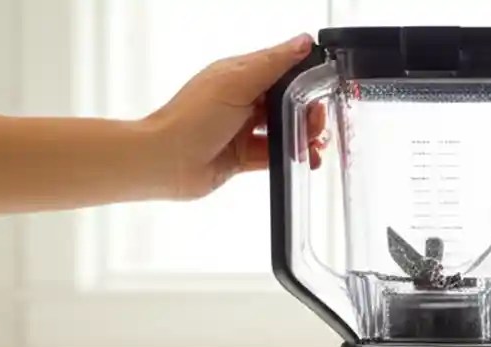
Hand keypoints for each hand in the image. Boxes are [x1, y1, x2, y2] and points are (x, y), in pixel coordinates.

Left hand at [144, 33, 328, 200]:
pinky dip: (295, 156)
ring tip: (316, 144)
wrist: (166, 161)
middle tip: (317, 122)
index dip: (307, 78)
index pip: (283, 70)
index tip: (325, 89)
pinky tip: (307, 158)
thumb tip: (303, 41)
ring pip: (286, 129)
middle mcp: (243, 100)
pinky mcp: (244, 156)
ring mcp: (244, 129)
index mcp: (240, 75)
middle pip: (289, 102)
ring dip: (305, 135)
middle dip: (310, 111)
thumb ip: (273, 63)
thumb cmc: (191, 118)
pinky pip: (277, 154)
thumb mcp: (237, 82)